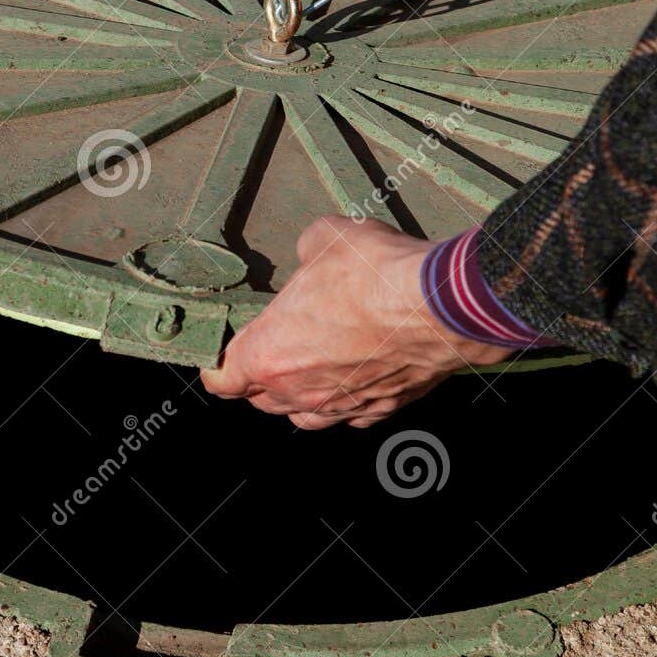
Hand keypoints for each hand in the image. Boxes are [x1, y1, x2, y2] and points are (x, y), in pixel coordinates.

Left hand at [200, 216, 510, 428]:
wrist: (438, 306)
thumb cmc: (372, 273)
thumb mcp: (323, 238)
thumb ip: (305, 252)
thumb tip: (310, 255)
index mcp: (271, 354)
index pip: (225, 380)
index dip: (218, 368)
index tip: (221, 359)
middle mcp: (302, 391)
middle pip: (263, 400)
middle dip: (261, 378)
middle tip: (271, 350)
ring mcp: (343, 405)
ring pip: (306, 418)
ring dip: (300, 398)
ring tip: (308, 372)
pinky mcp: (383, 408)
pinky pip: (353, 415)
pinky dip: (347, 402)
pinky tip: (356, 379)